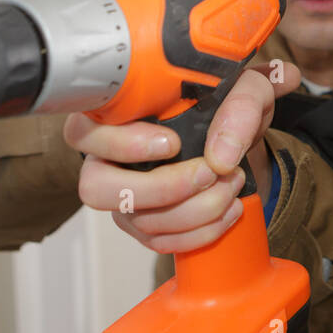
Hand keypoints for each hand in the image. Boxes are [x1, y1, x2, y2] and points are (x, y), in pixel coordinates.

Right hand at [67, 60, 301, 253]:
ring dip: (194, 211)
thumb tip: (220, 157)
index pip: (83, 133)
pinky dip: (200, 233)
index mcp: (116, 114)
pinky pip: (161, 242)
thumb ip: (240, 108)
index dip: (122, 144)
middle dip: (160, 188)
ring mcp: (124, 195)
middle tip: (208, 173)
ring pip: (138, 220)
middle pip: (97, 189)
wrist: (243, 134)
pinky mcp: (146, 222)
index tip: (173, 143)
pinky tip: (230, 210)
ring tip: (232, 185)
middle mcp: (108, 158)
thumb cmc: (232, 102)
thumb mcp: (248, 89)